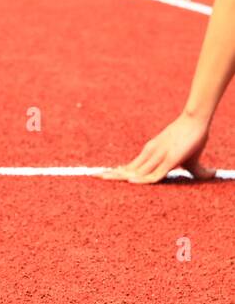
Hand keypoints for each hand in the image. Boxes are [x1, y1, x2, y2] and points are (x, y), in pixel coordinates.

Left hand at [100, 113, 216, 183]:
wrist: (196, 121)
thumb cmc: (192, 139)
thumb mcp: (189, 159)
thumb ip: (196, 170)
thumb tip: (212, 174)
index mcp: (149, 154)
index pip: (130, 166)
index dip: (116, 173)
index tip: (101, 176)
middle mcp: (150, 155)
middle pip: (127, 168)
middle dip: (110, 173)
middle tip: (91, 176)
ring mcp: (159, 157)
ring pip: (136, 171)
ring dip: (120, 176)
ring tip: (102, 178)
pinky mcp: (171, 159)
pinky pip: (155, 172)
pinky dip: (144, 179)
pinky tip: (132, 182)